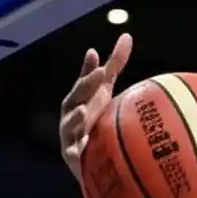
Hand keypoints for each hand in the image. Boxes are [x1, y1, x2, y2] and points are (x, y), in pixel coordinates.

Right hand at [59, 33, 132, 179]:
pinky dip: (77, 152)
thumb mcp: (107, 94)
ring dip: (75, 119)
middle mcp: (72, 118)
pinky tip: (84, 148)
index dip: (88, 71)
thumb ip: (114, 66)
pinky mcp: (73, 160)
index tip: (95, 55)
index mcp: (80, 101)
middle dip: (85, 87)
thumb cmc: (100, 121)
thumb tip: (126, 36)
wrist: (96, 161)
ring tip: (83, 112)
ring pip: (69, 128)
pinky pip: (75, 157)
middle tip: (99, 75)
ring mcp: (70, 139)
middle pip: (74, 101)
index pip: (83, 85)